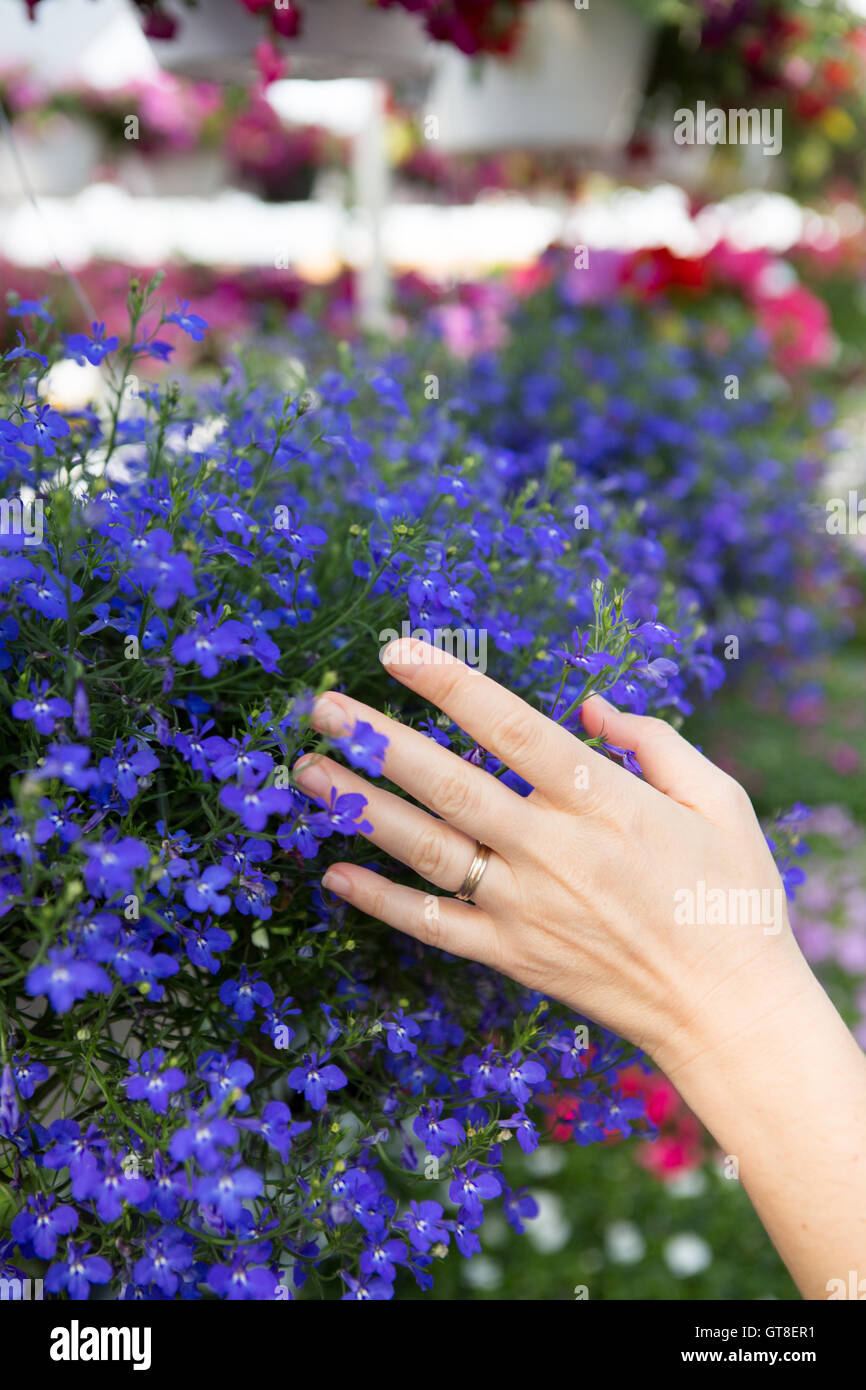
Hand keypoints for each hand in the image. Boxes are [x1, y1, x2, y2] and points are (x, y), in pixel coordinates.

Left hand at [293, 637, 803, 1073]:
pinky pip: (431, 925)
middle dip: (378, 740)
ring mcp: (523, 908)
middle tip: (320, 705)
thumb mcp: (719, 799)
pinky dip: (379, 900)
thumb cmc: (734, 894)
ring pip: (425, 848)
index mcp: (602, 801)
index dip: (449, 684)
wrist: (728, 1009)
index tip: (396, 650)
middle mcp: (551, 851)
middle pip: (448, 784)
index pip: (510, 728)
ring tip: (305, 772)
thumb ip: (653, 742)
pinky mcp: (510, 955)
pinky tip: (331, 873)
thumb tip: (588, 705)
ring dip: (360, 807)